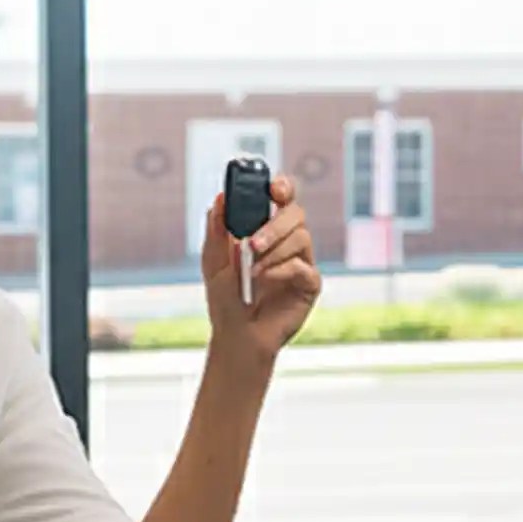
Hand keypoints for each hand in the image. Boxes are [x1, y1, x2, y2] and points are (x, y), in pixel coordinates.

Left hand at [202, 175, 321, 361]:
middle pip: (296, 214)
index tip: (274, 188)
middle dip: (274, 226)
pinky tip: (263, 280)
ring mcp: (301, 261)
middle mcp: (287, 241)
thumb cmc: (225, 297)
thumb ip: (217, 229)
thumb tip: (220, 198)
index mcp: (266, 229)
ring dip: (274, 251)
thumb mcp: (213, 261)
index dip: (282, 187)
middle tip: (252, 244)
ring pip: (302, 238)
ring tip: (251, 270)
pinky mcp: (309, 284)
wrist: (235, 334)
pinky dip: (281, 270)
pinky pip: (303, 267)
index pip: (281, 199)